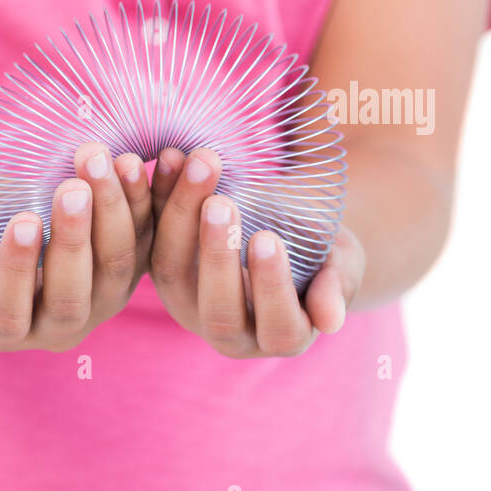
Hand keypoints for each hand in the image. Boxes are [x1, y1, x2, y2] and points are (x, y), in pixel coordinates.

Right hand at [0, 142, 152, 351]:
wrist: (17, 219)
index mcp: (6, 329)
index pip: (10, 311)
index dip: (17, 268)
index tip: (23, 219)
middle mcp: (59, 327)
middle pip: (71, 295)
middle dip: (72, 239)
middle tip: (71, 188)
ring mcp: (102, 302)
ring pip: (116, 267)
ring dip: (113, 213)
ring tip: (101, 163)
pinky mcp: (133, 270)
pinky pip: (145, 240)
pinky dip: (143, 201)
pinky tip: (132, 161)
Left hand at [148, 147, 364, 356]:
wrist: (288, 223)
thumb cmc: (323, 248)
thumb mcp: (341, 263)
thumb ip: (336, 286)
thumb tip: (330, 319)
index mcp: (281, 336)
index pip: (278, 325)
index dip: (271, 285)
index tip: (268, 237)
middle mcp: (230, 332)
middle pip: (217, 308)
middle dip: (217, 254)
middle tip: (222, 204)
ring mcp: (187, 302)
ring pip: (172, 270)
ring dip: (179, 216)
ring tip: (199, 167)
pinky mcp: (161, 266)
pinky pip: (149, 235)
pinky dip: (156, 194)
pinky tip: (169, 155)